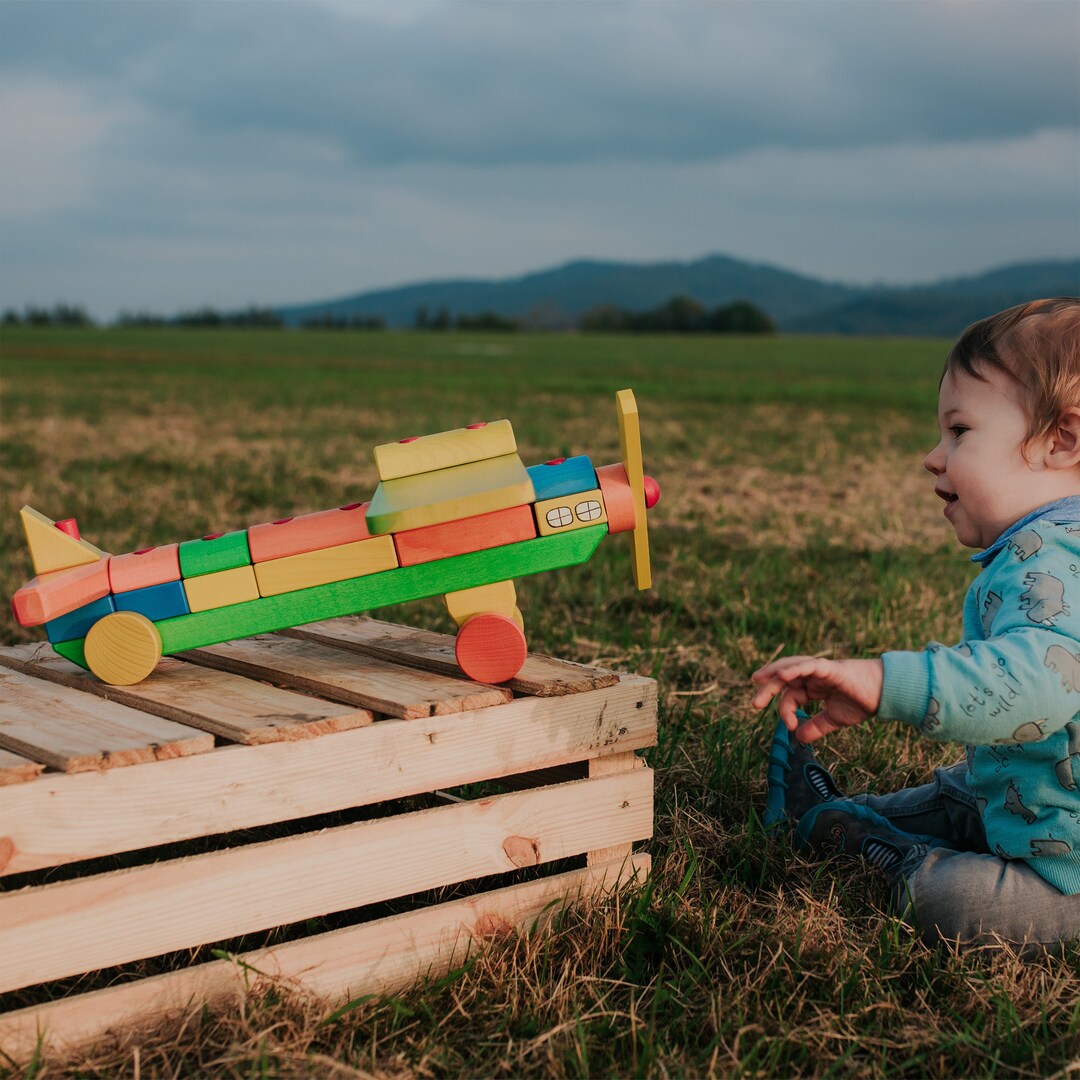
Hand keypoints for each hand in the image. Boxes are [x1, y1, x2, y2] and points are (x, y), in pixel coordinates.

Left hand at [750, 656, 883, 741]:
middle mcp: (813, 676)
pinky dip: (793, 668)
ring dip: (773, 673)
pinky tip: (781, 675)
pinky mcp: (829, 668)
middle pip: (783, 679)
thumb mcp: (834, 719)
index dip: (785, 711)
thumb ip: (816, 726)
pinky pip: (807, 666)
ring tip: (758, 680)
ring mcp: (820, 670)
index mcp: (813, 686)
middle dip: (767, 690)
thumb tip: (798, 738)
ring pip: (790, 667)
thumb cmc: (862, 702)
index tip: (788, 727)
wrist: (886, 694)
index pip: (790, 696)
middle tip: (754, 705)